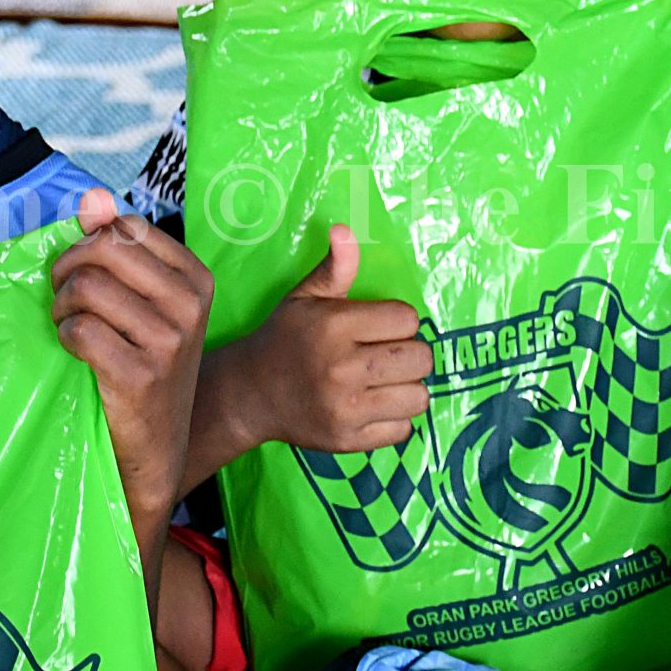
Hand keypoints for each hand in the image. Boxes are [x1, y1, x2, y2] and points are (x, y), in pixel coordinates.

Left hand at [52, 188, 214, 521]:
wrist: (159, 444)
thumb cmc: (146, 365)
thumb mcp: (143, 301)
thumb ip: (117, 245)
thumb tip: (93, 198)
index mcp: (197, 278)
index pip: (127, 228)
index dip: (90, 245)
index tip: (84, 274)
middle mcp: (190, 305)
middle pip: (104, 250)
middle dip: (69, 270)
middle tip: (64, 298)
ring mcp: (169, 342)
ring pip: (87, 288)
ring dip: (62, 307)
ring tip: (69, 325)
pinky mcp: (141, 375)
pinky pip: (79, 331)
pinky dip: (65, 338)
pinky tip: (77, 353)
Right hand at [229, 225, 430, 453]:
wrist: (249, 394)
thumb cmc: (284, 339)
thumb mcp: (304, 297)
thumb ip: (335, 268)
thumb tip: (344, 229)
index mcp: (334, 326)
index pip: (407, 319)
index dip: (399, 321)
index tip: (381, 326)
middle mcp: (341, 368)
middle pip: (420, 358)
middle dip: (410, 353)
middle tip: (387, 354)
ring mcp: (345, 409)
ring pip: (418, 396)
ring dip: (408, 387)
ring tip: (384, 381)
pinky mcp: (348, 440)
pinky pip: (403, 429)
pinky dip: (396, 418)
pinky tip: (373, 405)